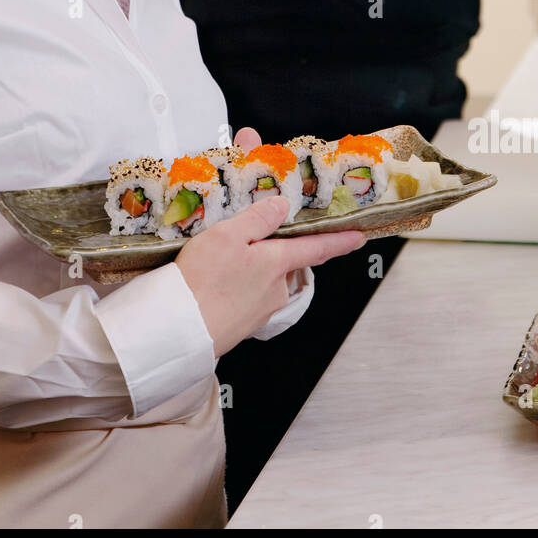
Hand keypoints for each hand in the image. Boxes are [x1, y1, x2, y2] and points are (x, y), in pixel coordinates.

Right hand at [175, 194, 365, 357]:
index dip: (340, 240)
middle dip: (270, 250)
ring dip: (249, 269)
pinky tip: (213, 282)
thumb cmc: (201, 281)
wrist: (178, 331)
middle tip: (242, 239)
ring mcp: (261, 310)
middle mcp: (276, 289)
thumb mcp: (227, 234)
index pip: (317, 247)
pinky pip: (247, 296)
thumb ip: (259, 218)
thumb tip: (283, 206)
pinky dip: (236, 286)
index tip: (359, 237)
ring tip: (216, 261)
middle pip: (284, 262)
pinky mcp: (243, 324)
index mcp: (277, 262)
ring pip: (263, 280)